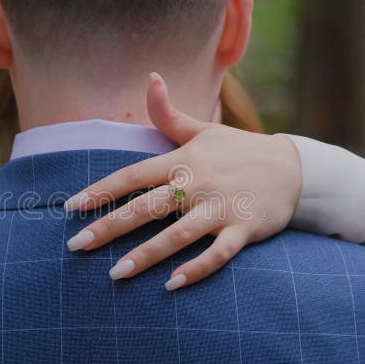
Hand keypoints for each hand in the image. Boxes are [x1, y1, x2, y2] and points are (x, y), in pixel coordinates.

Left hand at [64, 73, 301, 290]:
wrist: (293, 168)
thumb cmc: (239, 150)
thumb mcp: (203, 130)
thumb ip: (170, 113)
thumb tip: (150, 78)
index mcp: (183, 161)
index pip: (133, 176)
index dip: (100, 190)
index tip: (71, 207)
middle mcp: (197, 184)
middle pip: (147, 207)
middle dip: (109, 227)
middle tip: (76, 246)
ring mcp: (220, 209)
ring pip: (177, 235)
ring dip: (145, 256)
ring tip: (114, 274)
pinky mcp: (243, 230)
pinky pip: (217, 255)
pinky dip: (196, 270)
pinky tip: (171, 285)